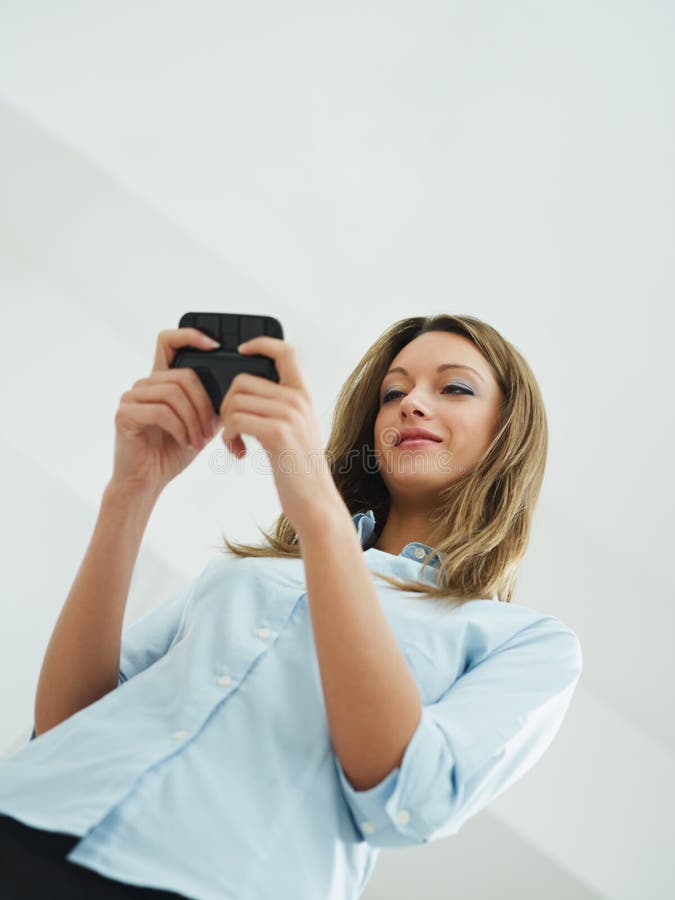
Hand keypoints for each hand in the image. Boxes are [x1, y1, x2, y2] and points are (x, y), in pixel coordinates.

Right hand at [110, 328, 220, 493]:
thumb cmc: (171, 453)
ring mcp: (131, 398)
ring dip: (194, 420)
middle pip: (183, 375)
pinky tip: (185, 443)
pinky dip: (180, 428)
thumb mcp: (199, 425)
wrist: (147, 481)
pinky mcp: (125, 414)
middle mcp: (144, 385)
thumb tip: (235, 390)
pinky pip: (161, 412)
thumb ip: (211, 405)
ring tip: (199, 441)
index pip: (169, 342)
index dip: (190, 335)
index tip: (214, 345)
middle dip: (204, 405)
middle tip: (211, 431)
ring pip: (173, 393)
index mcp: (161, 382)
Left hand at [217, 336, 342, 530]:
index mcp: (303, 396)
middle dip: (227, 404)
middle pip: (243, 380)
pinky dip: (228, 437)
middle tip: (231, 430)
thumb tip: (247, 395)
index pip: (285, 351)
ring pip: (235, 400)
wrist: (315, 502)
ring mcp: (289, 415)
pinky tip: (237, 452)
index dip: (261, 343)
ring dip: (225, 424)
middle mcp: (298, 400)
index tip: (241, 350)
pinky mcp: (277, 433)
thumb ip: (280, 409)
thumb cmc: (300, 471)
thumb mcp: (297, 431)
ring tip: (234, 444)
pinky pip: (236, 420)